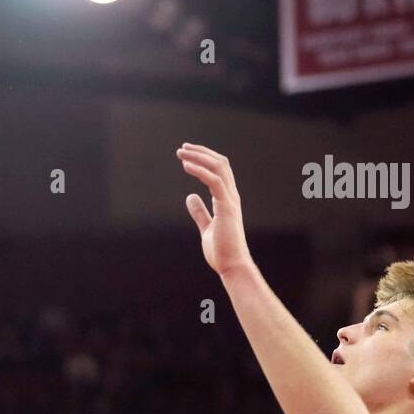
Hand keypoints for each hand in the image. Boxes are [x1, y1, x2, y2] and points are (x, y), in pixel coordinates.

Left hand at [177, 143, 252, 276]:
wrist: (232, 265)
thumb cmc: (222, 251)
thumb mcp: (206, 227)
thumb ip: (200, 211)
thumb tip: (190, 197)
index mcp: (227, 200)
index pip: (220, 171)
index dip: (205, 159)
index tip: (187, 155)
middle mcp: (231, 196)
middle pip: (220, 164)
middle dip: (201, 152)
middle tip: (182, 148)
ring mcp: (230, 201)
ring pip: (218, 168)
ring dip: (199, 157)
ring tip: (181, 153)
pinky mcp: (226, 207)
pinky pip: (214, 181)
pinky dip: (200, 170)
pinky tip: (186, 166)